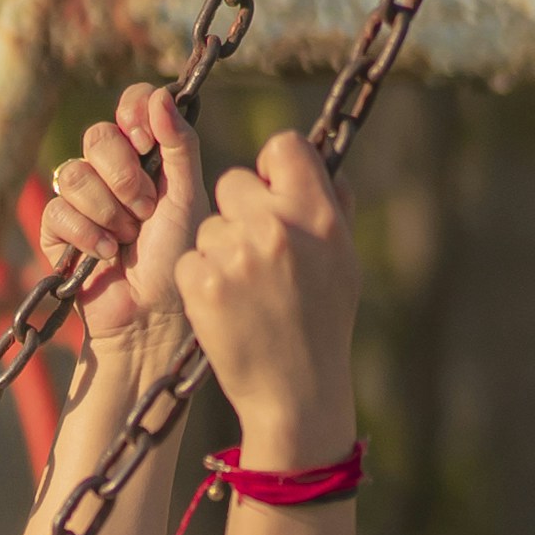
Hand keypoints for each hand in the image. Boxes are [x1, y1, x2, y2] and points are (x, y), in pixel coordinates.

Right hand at [32, 84, 205, 359]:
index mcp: (148, 155)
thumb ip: (180, 145)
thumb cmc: (177, 257)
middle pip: (99, 136)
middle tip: (145, 209)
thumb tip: (160, 94)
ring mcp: (82, 198)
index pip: (131, 106)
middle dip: (124, 176)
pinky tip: (105, 255)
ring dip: (107, 210)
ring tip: (127, 239)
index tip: (145, 139)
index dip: (132, 115)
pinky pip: (57, 210)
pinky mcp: (57, 229)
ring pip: (75, 173)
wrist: (151, 315)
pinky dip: (85, 234)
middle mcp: (113, 170)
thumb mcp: (188, 197)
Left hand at [177, 130, 356, 459]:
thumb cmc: (322, 322)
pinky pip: (190, 259)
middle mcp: (275, 227)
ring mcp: (234, 254)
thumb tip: (322, 162)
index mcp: (317, 215)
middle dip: (238, 210)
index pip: (284, 144)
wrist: (294, 390)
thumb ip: (332, 207)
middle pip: (233, 182)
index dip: (272, 166)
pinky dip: (201, 280)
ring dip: (219, 251)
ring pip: (208, 225)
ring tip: (246, 291)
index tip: (271, 190)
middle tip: (255, 252)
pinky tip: (226, 307)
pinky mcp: (200, 282)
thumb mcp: (344, 262)